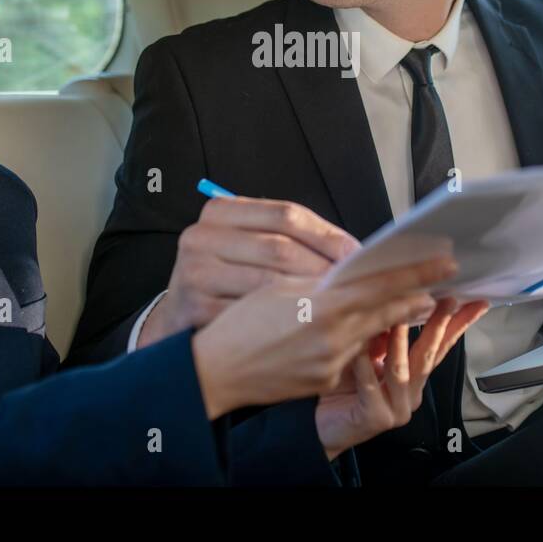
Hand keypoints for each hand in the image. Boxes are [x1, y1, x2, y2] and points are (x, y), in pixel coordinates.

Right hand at [140, 197, 358, 348]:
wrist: (184, 329)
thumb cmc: (229, 284)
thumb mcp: (249, 249)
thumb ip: (290, 240)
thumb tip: (352, 251)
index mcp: (219, 212)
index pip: (286, 215)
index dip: (327, 235)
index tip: (358, 255)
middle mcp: (200, 236)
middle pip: (281, 249)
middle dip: (324, 269)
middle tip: (358, 286)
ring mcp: (193, 273)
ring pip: (270, 283)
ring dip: (312, 297)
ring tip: (343, 307)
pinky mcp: (194, 309)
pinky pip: (254, 317)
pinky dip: (287, 324)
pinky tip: (311, 330)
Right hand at [190, 256, 458, 418]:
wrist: (216, 372)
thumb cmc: (240, 324)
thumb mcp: (280, 288)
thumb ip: (321, 281)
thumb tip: (352, 272)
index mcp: (321, 306)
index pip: (380, 285)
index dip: (415, 273)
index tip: (442, 263)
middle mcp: (332, 337)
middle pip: (388, 312)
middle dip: (415, 295)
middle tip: (438, 280)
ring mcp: (331, 363)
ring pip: (373, 334)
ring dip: (391, 318)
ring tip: (408, 300)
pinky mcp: (325, 380)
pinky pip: (353, 354)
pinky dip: (363, 338)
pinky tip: (365, 328)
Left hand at [314, 298, 490, 459]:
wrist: (322, 428)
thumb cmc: (343, 389)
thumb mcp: (368, 355)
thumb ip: (384, 339)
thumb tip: (397, 304)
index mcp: (413, 376)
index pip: (441, 346)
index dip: (459, 324)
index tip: (477, 303)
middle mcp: (410, 392)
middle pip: (428, 354)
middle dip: (440, 325)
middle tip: (448, 300)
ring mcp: (396, 408)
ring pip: (401, 369)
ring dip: (399, 341)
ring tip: (399, 317)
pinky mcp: (377, 418)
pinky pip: (370, 386)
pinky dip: (364, 366)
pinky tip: (358, 350)